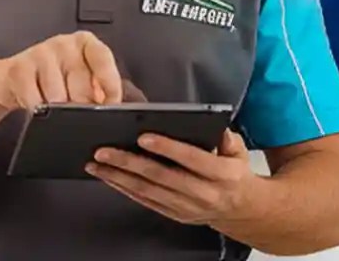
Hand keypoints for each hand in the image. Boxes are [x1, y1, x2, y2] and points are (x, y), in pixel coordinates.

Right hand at [0, 31, 122, 110]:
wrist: (12, 81)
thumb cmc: (53, 81)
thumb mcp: (79, 80)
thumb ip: (97, 89)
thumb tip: (111, 107)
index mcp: (84, 43)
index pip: (103, 58)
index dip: (110, 84)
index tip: (111, 105)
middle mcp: (64, 43)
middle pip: (81, 86)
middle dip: (81, 107)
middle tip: (75, 112)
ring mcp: (40, 53)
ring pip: (58, 97)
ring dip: (57, 112)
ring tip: (53, 108)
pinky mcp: (20, 69)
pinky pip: (36, 101)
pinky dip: (38, 111)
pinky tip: (36, 107)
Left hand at [87, 129, 251, 225]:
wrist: (241, 210)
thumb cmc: (235, 174)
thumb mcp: (240, 152)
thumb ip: (227, 137)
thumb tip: (213, 124)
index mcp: (222, 174)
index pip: (191, 159)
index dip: (167, 148)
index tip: (143, 137)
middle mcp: (203, 193)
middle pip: (161, 176)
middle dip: (129, 163)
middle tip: (104, 150)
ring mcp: (187, 207)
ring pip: (147, 191)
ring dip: (118, 177)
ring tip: (96, 163)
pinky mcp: (175, 215)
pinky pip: (145, 202)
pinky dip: (124, 189)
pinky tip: (109, 178)